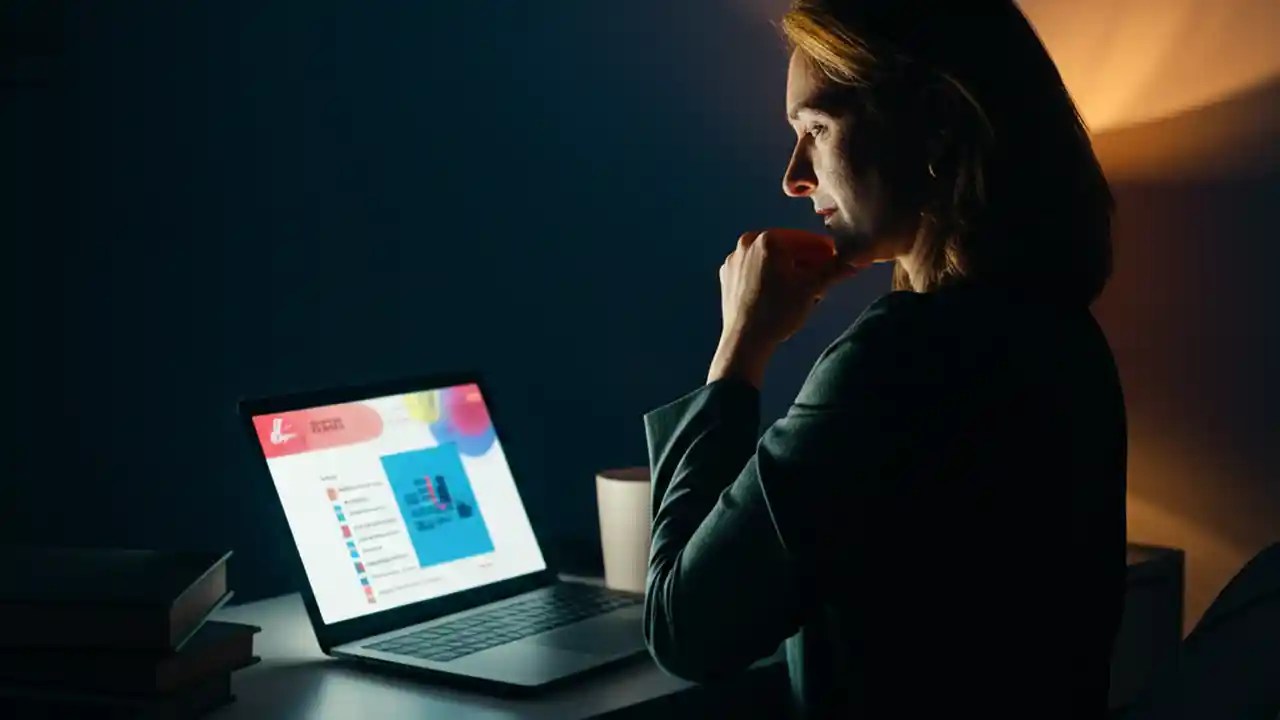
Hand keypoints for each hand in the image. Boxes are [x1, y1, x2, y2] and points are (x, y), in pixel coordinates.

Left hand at [708, 228, 858, 386]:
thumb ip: (834, 270)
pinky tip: (782, 294)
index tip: (839, 260)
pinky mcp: (728, 278)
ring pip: (771, 261)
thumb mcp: (811, 288)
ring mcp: (734, 261)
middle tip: (825, 277)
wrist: (745, 341)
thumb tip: (855, 262)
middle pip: (787, 250)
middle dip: (808, 263)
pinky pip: (756, 272)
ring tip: (807, 289)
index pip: (805, 240)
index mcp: (767, 240)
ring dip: (791, 271)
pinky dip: (771, 278)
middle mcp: (746, 244)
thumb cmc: (779, 310)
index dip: (826, 251)